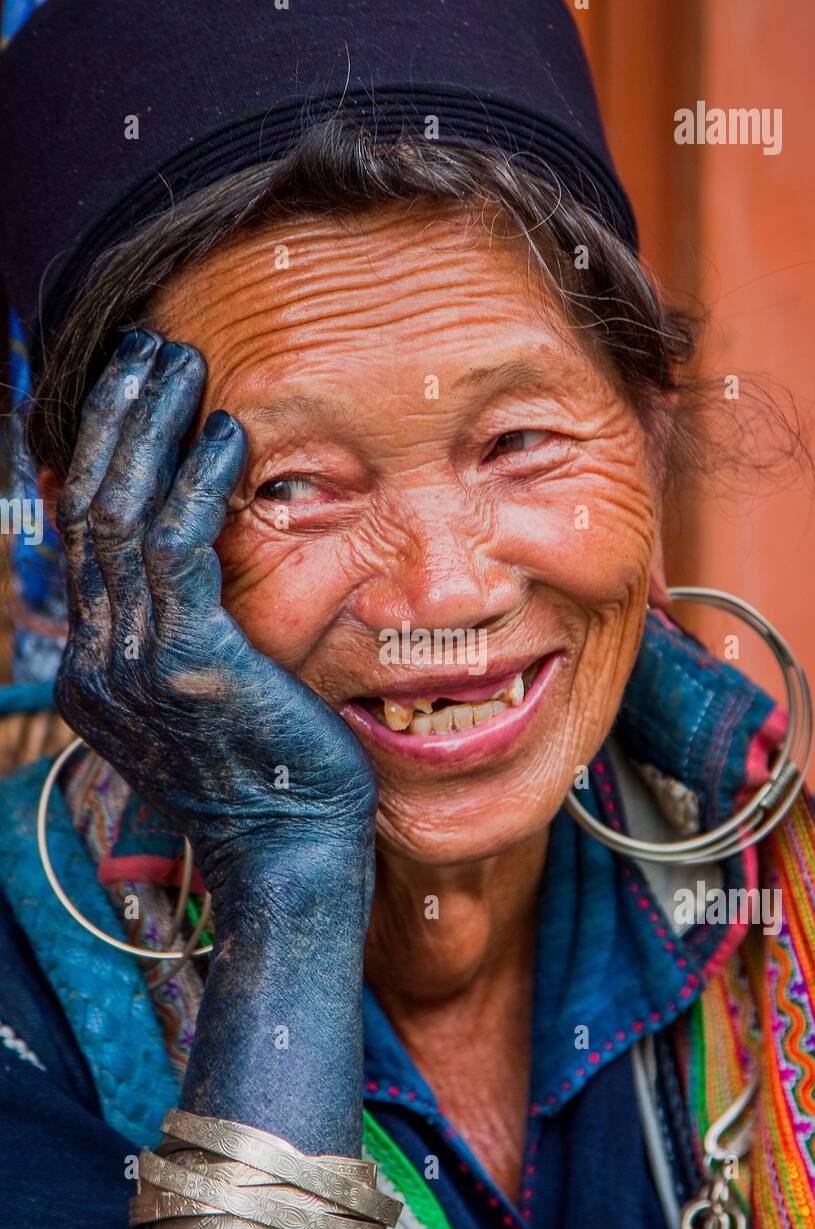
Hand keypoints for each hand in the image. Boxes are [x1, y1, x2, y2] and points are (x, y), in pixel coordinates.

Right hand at [54, 330, 376, 885]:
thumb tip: (175, 588)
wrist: (291, 854)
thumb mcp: (203, 705)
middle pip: (89, 510)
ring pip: (124, 516)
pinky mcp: (189, 662)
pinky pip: (179, 550)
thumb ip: (177, 642)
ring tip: (182, 365)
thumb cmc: (269, 777)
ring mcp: (136, 663)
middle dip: (116, 421)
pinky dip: (197, 484)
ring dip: (151, 430)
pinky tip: (228, 436)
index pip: (84, 537)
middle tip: (148, 349)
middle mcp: (100, 661)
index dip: (102, 454)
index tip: (132, 392)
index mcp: (98, 669)